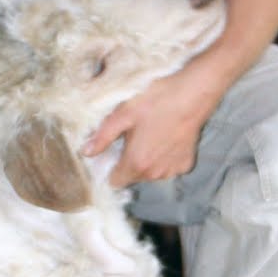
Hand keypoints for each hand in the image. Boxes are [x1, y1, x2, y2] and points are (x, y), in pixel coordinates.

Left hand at [84, 64, 217, 186]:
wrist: (192, 94)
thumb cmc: (157, 100)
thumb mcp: (123, 113)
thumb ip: (103, 137)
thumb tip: (86, 152)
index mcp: (136, 163)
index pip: (114, 182)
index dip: (110, 168)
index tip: (112, 152)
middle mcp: (154, 173)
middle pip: (133, 177)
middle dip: (129, 161)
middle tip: (133, 136)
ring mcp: (172, 170)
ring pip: (151, 174)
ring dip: (148, 160)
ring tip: (151, 135)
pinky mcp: (186, 164)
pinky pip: (168, 167)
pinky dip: (165, 158)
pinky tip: (167, 138)